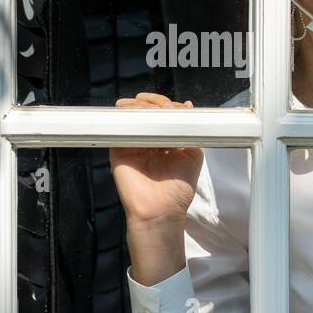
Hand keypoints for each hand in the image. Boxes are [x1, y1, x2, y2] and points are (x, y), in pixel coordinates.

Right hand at [109, 94, 203, 285]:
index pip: (164, 115)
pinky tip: (137, 115)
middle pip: (147, 112)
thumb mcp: (193, 154)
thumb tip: (186, 105)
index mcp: (166, 141)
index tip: (176, 106)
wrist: (161, 209)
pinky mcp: (119, 150)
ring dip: (139, 107)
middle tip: (161, 105)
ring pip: (132, 117)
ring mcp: (133, 144)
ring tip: (149, 107)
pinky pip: (120, 129)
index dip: (168, 106)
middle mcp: (149, 140)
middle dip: (154, 103)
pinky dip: (127, 119)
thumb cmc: (178, 187)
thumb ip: (190, 131)